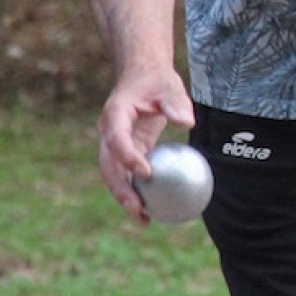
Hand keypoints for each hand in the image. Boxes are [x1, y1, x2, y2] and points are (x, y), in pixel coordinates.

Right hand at [97, 69, 194, 224]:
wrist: (142, 75)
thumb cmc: (156, 80)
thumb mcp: (169, 86)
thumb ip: (176, 104)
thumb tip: (187, 124)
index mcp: (115, 114)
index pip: (117, 139)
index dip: (128, 158)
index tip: (146, 173)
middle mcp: (108, 132)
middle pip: (108, 165)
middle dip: (120, 189)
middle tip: (138, 208)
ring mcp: (113, 143)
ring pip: (114, 175)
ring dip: (125, 197)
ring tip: (144, 220)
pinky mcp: (124, 151)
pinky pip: (127, 174)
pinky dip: (136, 191)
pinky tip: (153, 211)